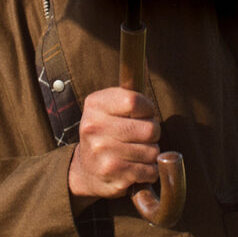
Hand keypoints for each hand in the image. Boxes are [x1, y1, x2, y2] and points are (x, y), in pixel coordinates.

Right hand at [68, 86, 160, 200]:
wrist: (85, 170)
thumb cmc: (106, 133)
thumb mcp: (108, 107)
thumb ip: (129, 93)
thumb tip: (145, 61)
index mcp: (95, 106)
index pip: (135, 102)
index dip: (148, 109)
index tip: (143, 114)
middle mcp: (94, 128)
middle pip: (150, 128)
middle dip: (152, 134)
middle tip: (140, 137)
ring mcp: (103, 153)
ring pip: (152, 151)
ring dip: (150, 153)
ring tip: (135, 153)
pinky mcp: (112, 174)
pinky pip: (149, 170)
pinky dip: (149, 171)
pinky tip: (135, 167)